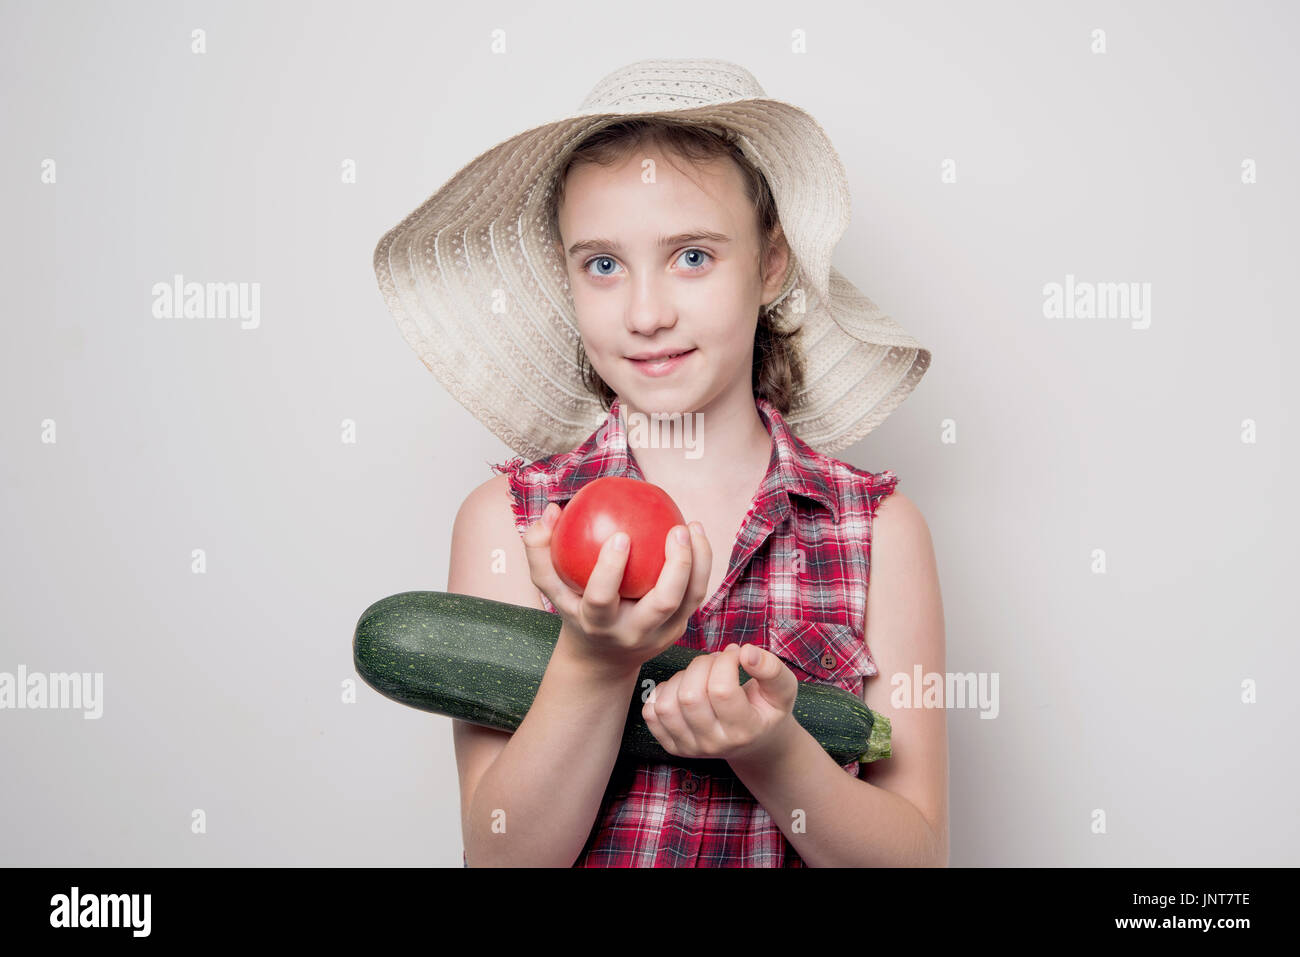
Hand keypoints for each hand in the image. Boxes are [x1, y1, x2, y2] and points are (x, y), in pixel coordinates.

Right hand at [522, 504, 712, 675]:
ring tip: (693, 527)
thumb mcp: (550, 586)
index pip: (602, 598)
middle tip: (676, 530)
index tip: (620, 535)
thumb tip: (552, 510)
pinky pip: (695, 594)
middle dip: (676, 567)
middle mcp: (632, 632)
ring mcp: (660, 633)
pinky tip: (696, 534)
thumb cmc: (574, 607)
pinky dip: (701, 564)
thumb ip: (540, 550)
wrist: (602, 657)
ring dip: (698, 561)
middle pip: (663, 603)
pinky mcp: (678, 628)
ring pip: (689, 598)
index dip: (610, 569)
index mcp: (597, 622)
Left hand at [641, 642, 798, 762]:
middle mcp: (714, 745)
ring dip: (681, 677)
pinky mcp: (672, 745)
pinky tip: (684, 687)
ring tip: (701, 674)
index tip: (736, 653)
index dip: (725, 661)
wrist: (756, 740)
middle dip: (701, 665)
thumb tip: (746, 651)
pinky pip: (651, 713)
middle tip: (717, 661)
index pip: (721, 691)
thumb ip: (771, 668)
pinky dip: (662, 692)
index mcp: (745, 731)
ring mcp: (690, 748)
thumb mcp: (784, 688)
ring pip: (666, 704)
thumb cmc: (768, 708)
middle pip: (690, 696)